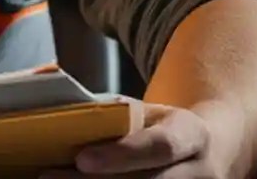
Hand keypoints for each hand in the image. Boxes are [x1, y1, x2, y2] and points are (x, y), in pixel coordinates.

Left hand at [41, 101, 247, 178]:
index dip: (121, 155)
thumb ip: (111, 113)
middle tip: (50, 176)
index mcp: (193, 134)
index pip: (161, 146)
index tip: (81, 159)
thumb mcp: (147, 113)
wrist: (209, 152)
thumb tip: (47, 87)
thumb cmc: (160, 128)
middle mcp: (202, 172)